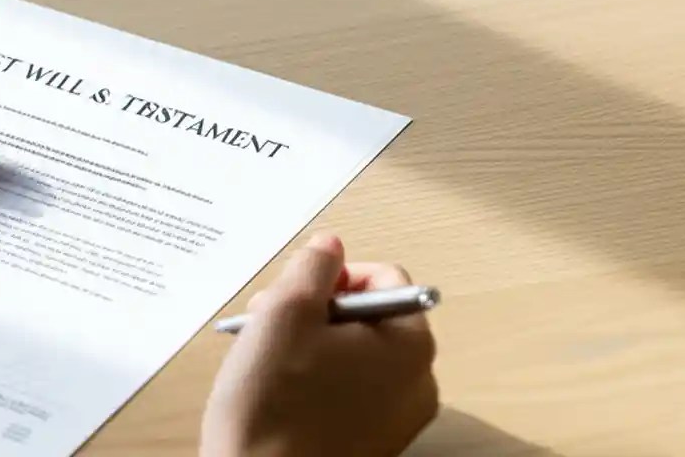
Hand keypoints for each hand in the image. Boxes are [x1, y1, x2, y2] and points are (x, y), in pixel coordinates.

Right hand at [200, 234, 437, 456]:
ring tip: (266, 356)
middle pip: (369, 316)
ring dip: (311, 342)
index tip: (292, 294)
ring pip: (355, 353)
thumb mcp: (285, 310)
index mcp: (411, 345)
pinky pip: (349, 391)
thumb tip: (330, 246)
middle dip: (317, 310)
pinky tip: (279, 389)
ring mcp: (396, 420)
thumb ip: (314, 266)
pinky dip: (316, 379)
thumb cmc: (274, 400)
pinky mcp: (370, 444)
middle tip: (269, 321)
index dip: (334, 275)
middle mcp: (418, 384)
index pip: (385, 278)